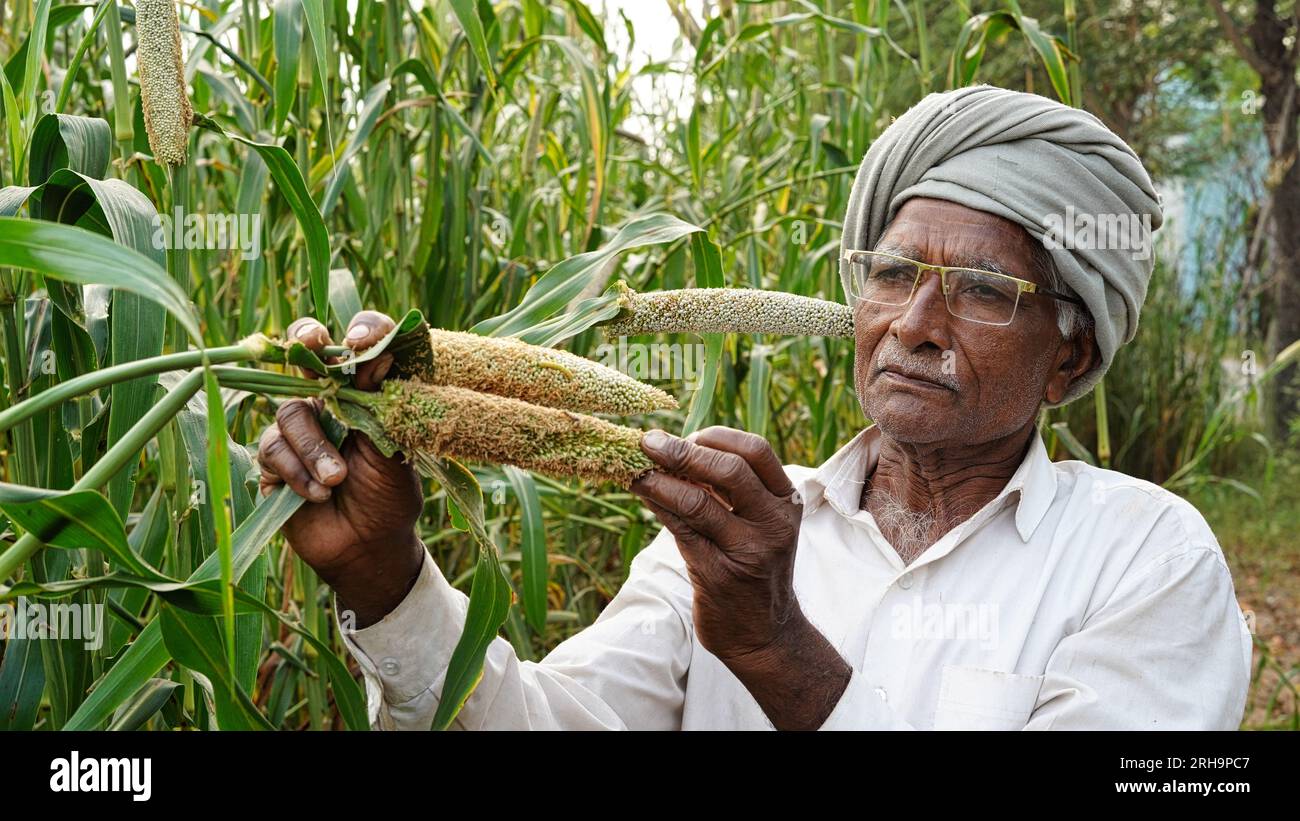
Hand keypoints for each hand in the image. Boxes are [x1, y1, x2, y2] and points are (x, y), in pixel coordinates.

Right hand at [257, 311, 424, 626]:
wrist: (370, 548)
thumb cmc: (390, 496)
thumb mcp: (395, 449)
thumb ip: (382, 406)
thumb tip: (380, 357)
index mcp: (364, 393)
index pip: (361, 346)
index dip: (361, 330)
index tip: (362, 338)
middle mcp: (327, 402)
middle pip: (304, 352)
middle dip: (304, 340)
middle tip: (309, 343)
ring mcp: (297, 429)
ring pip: (290, 412)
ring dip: (314, 447)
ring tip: (337, 479)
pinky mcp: (273, 460)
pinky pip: (273, 450)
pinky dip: (297, 472)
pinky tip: (319, 495)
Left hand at [628, 426, 804, 666]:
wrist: (764, 633)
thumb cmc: (753, 568)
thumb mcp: (757, 524)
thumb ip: (730, 490)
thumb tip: (676, 449)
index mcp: (785, 502)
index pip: (756, 451)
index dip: (718, 436)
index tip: (688, 434)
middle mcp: (773, 523)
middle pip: (729, 471)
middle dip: (683, 452)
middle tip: (649, 442)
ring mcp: (747, 550)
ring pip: (698, 501)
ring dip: (660, 480)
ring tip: (636, 470)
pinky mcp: (718, 574)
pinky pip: (680, 530)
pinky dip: (658, 506)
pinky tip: (643, 495)